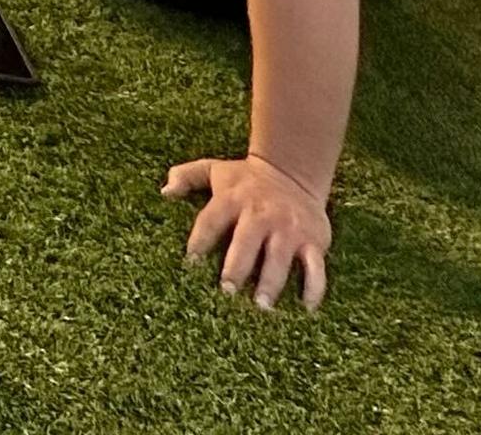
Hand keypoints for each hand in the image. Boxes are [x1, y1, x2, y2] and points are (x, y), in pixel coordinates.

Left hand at [166, 153, 330, 310]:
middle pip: (246, 242)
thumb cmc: (247, 180)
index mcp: (233, 199)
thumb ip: (187, 176)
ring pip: (279, 258)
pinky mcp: (313, 241)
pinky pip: (316, 268)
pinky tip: (306, 310)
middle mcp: (261, 214)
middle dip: (236, 267)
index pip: (211, 220)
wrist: (294, 171)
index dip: (200, 240)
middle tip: (227, 292)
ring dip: (271, 283)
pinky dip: (314, 289)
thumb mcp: (216, 170)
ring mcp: (289, 229)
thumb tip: (165, 192)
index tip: (190, 263)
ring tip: (262, 306)